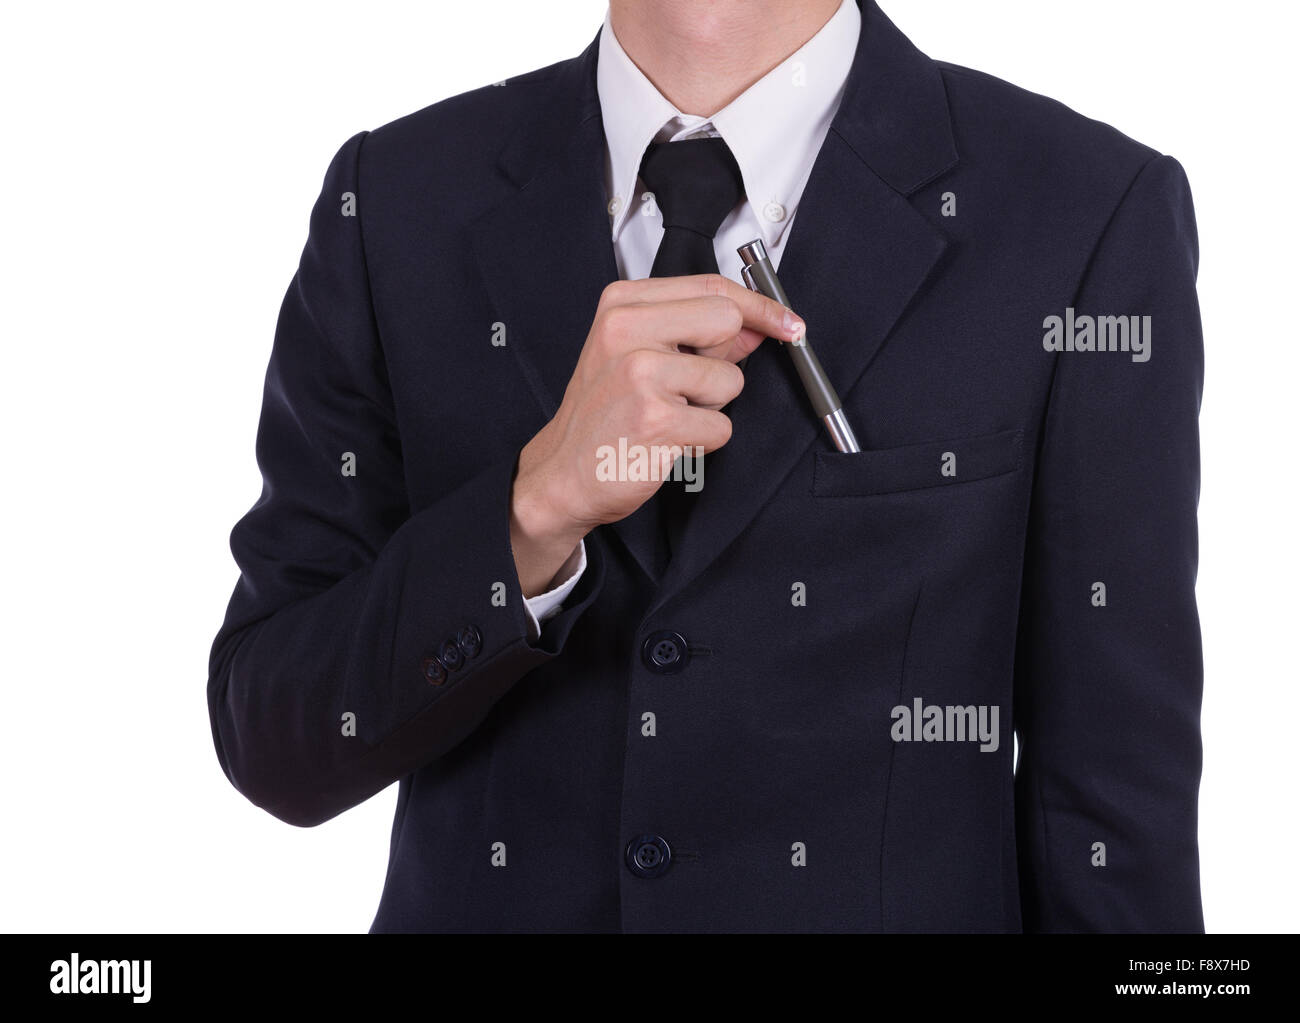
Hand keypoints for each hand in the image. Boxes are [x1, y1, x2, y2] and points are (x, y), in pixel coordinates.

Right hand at [510, 273, 803, 596]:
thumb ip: (698, 336)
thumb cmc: (602, 416)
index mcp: (622, 306)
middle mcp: (627, 331)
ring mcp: (641, 375)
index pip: (712, 288)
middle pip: (727, 322)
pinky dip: (702, 442)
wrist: (563, 473)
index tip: (788, 324)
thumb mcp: (637, 356)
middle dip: (723, 360)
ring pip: (728, 381)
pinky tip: (666, 442)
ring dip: (710, 408)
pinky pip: (720, 427)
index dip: (760, 307)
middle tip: (687, 387)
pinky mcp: (657, 419)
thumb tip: (758, 326)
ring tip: (667, 417)